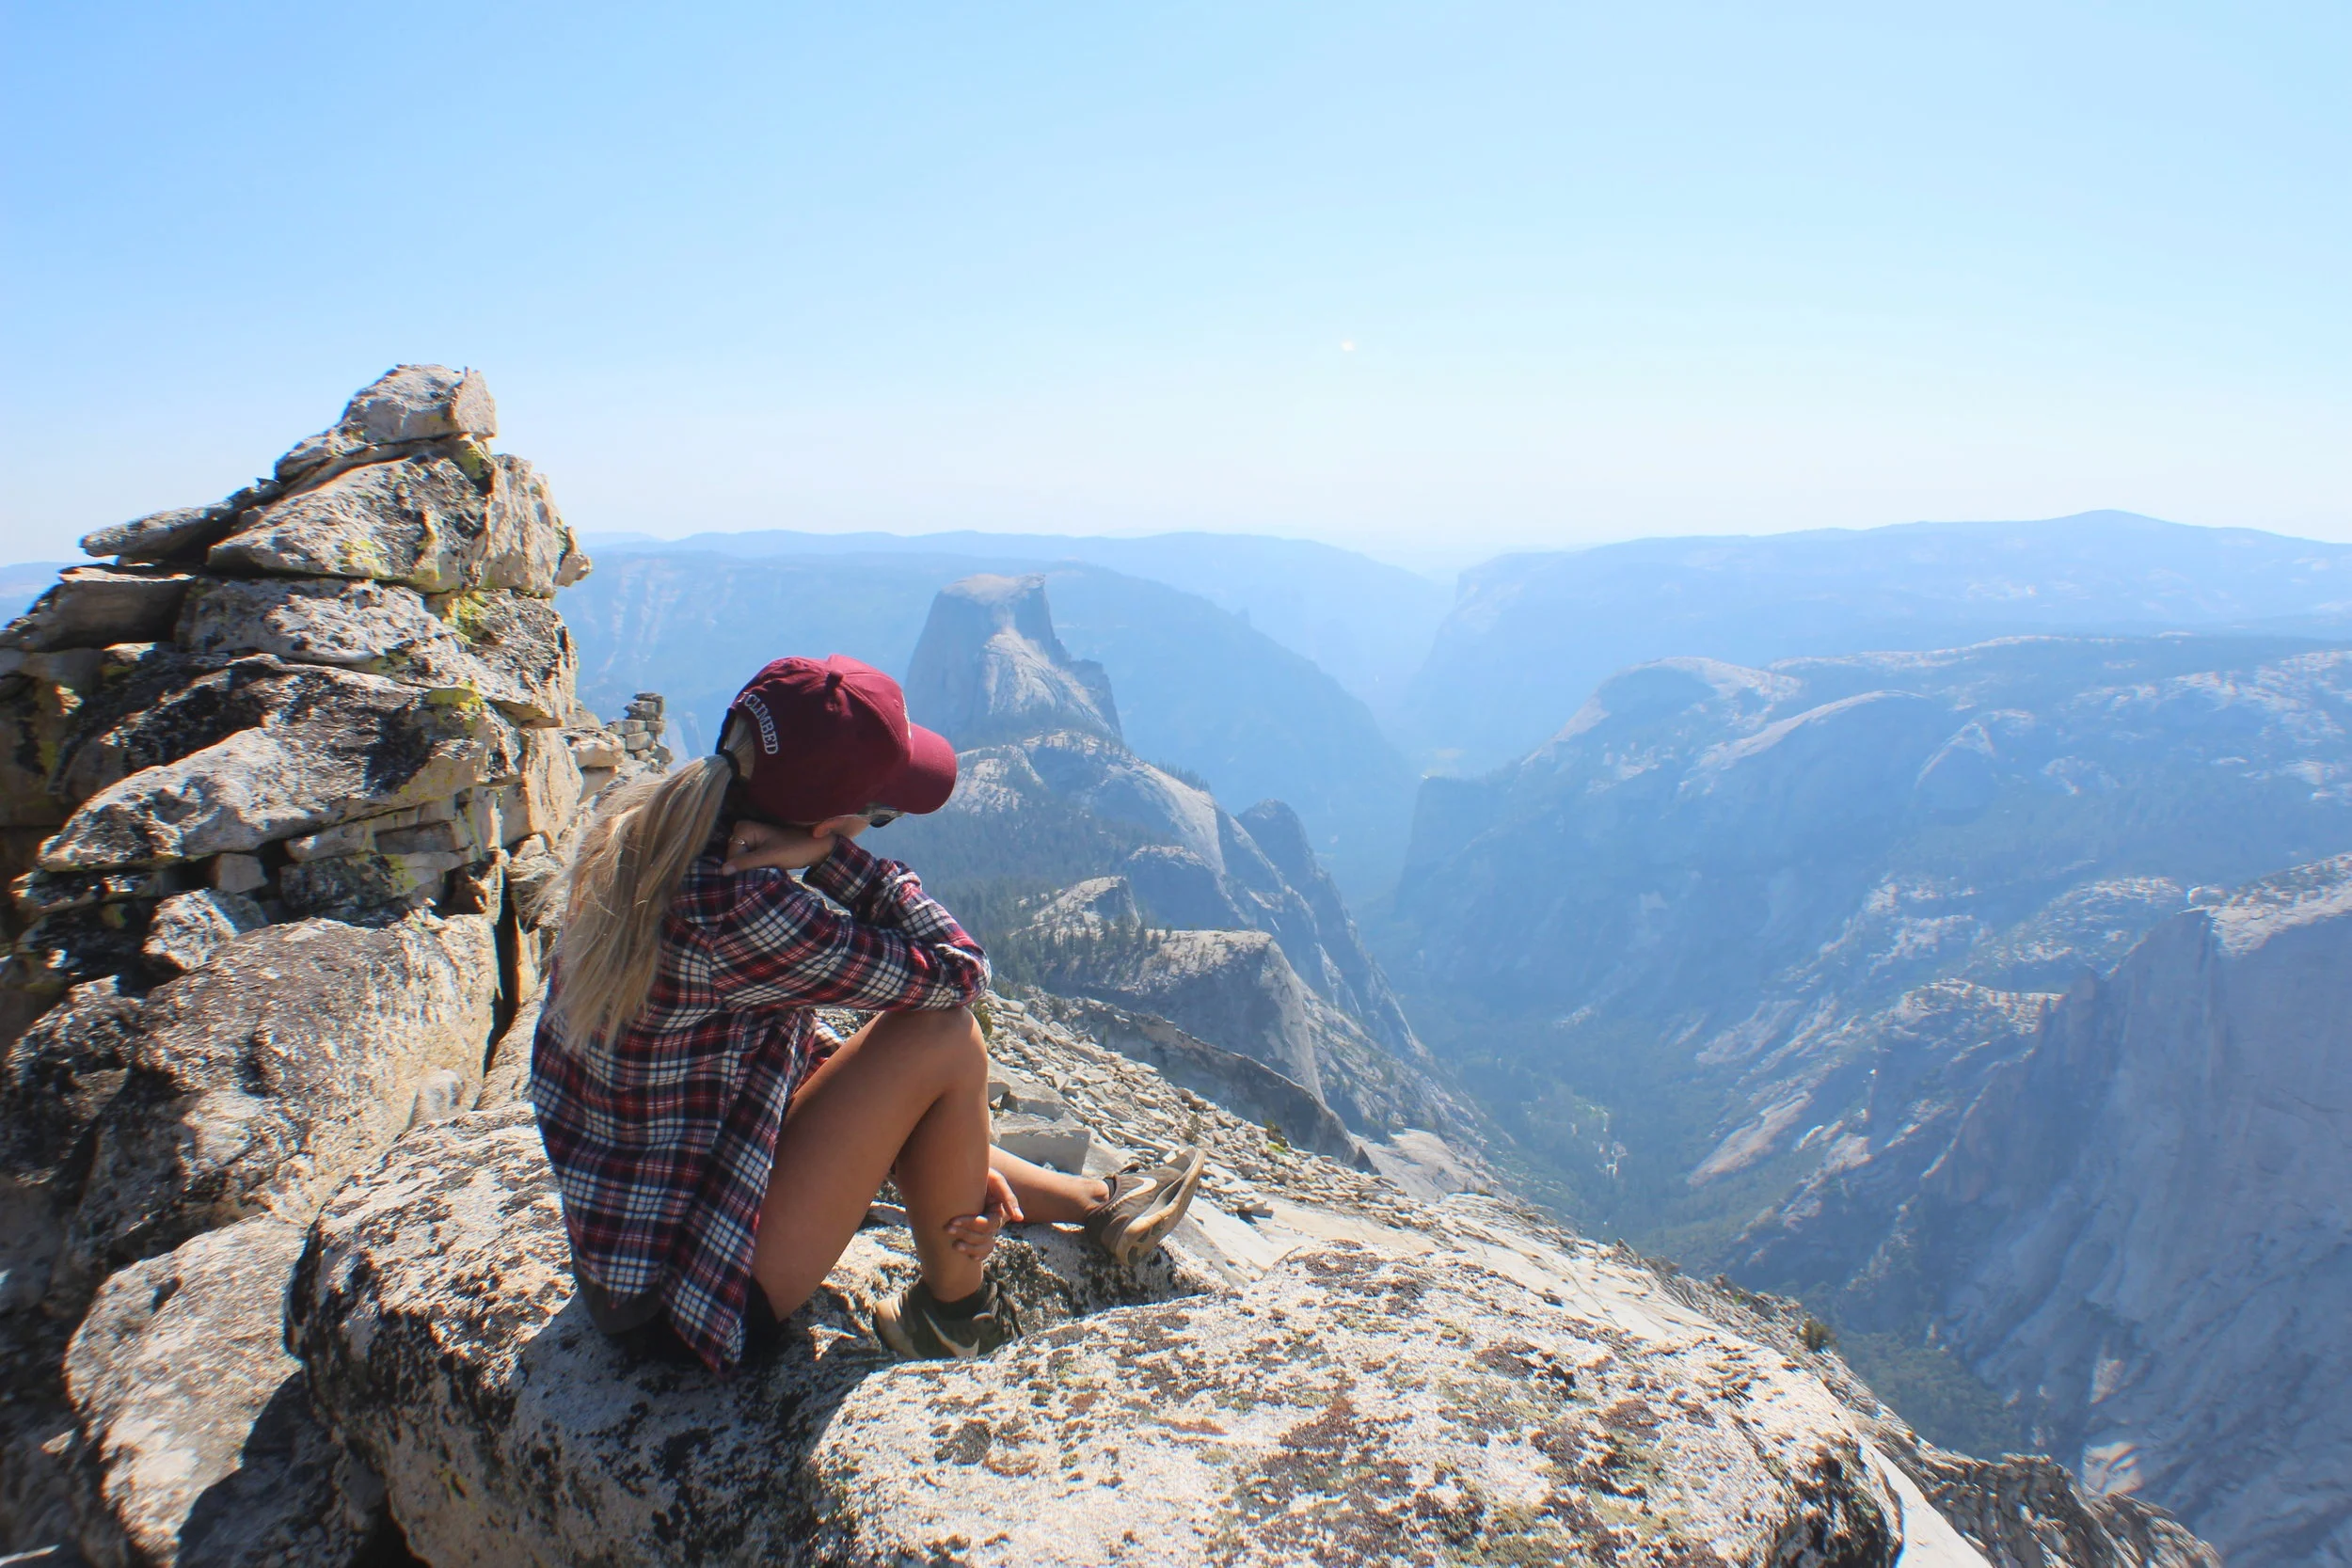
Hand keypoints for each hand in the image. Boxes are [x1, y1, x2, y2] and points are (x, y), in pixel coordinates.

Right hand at [722, 820, 839, 873]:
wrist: (816, 847)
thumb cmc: (795, 848)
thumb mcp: (769, 857)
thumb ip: (745, 863)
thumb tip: (722, 870)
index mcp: (744, 828)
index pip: (731, 855)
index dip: (742, 867)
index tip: (758, 870)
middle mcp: (744, 830)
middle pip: (735, 858)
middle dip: (746, 867)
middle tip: (763, 870)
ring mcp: (750, 838)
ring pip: (741, 861)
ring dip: (751, 868)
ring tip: (766, 869)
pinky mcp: (757, 846)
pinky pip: (749, 860)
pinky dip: (755, 867)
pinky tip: (765, 869)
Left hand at [945, 1169, 1022, 1259]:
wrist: (963, 1170)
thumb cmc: (980, 1172)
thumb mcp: (995, 1179)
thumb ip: (1008, 1196)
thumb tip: (1019, 1219)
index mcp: (999, 1210)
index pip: (988, 1225)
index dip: (971, 1224)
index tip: (953, 1220)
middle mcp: (994, 1221)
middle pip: (984, 1237)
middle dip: (966, 1234)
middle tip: (947, 1228)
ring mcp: (986, 1228)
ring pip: (984, 1246)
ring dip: (970, 1248)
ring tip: (954, 1246)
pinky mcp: (977, 1231)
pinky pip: (984, 1250)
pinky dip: (978, 1255)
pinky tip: (970, 1258)